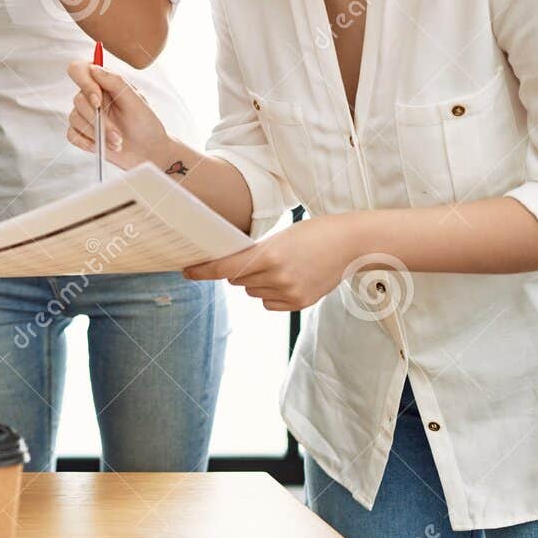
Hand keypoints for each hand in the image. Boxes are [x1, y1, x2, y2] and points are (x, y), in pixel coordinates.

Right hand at [65, 61, 169, 170]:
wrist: (147, 151)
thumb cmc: (145, 124)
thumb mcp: (135, 100)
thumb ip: (115, 81)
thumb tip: (93, 68)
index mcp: (104, 83)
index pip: (79, 70)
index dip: (84, 83)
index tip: (98, 101)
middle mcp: (92, 96)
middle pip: (78, 100)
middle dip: (99, 120)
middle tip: (117, 132)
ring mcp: (86, 115)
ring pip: (75, 119)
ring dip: (97, 134)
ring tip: (117, 141)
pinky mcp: (82, 133)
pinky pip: (72, 135)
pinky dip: (86, 142)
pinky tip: (101, 146)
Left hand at [182, 216, 369, 311]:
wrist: (351, 244)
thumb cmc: (314, 234)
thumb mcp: (280, 237)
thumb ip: (256, 254)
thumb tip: (230, 269)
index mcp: (269, 255)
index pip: (225, 267)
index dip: (203, 271)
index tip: (186, 272)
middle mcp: (277, 277)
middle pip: (237, 280)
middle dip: (240, 270)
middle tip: (260, 258)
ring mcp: (288, 293)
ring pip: (251, 292)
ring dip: (257, 282)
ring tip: (283, 266)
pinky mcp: (299, 304)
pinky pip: (268, 304)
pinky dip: (271, 294)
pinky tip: (290, 280)